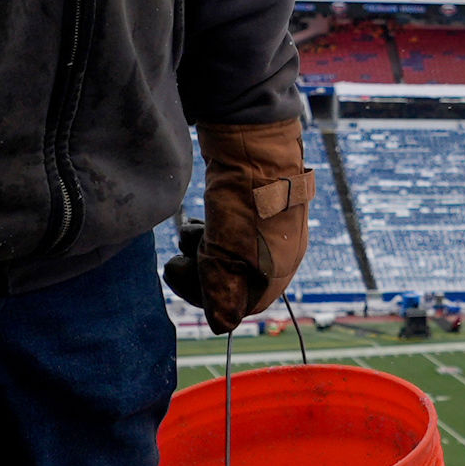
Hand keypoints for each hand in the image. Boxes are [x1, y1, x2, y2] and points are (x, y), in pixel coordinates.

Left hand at [161, 115, 312, 332]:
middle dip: (203, 271)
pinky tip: (202, 217)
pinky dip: (212, 231)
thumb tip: (221, 326)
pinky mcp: (258, 206)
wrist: (255, 139)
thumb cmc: (243, 199)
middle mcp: (281, 251)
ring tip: (192, 229)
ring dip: (204, 249)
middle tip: (182, 253)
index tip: (183, 276)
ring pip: (228, 254)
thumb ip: (221, 291)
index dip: (208, 297)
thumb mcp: (225, 251)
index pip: (242, 304)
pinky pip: (230, 232)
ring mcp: (272, 227)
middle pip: (234, 280)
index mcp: (281, 269)